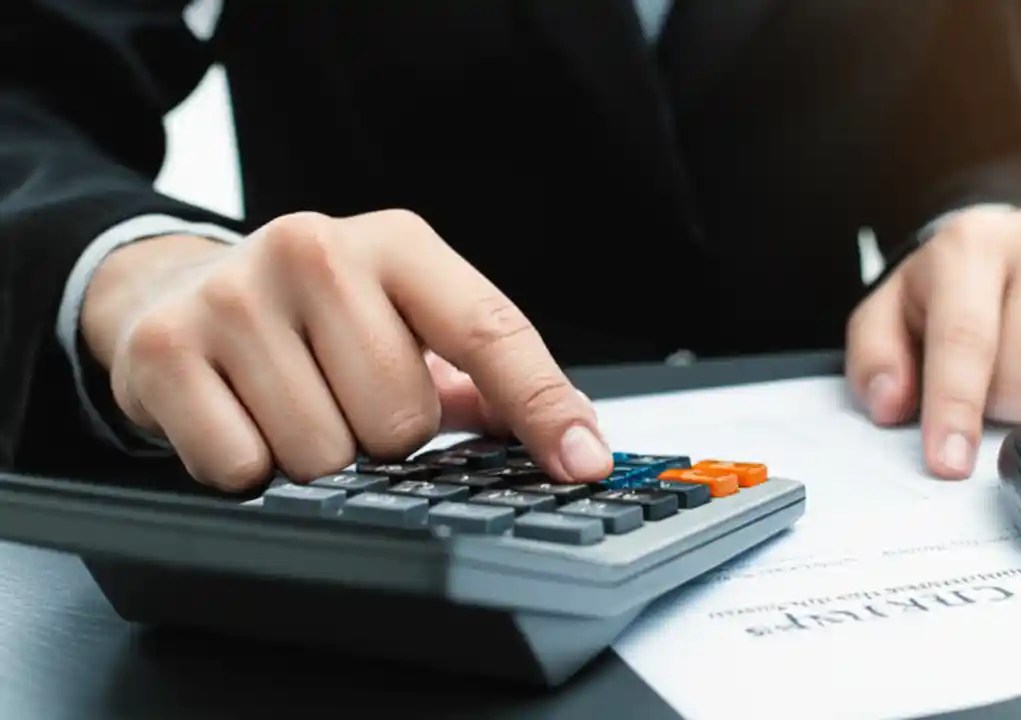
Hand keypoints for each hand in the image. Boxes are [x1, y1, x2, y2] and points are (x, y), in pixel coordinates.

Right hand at [82, 210, 611, 490]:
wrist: (174, 288)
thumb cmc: (312, 314)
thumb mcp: (401, 314)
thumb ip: (482, 373)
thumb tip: (571, 436)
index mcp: (397, 244)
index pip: (490, 331)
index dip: (543, 406)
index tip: (581, 463)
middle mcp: (317, 251)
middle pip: (401, 420)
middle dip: (382, 437)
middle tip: (345, 398)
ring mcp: (236, 296)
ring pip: (323, 455)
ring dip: (316, 457)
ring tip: (290, 403)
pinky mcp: (166, 349)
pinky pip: (243, 468)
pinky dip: (247, 467)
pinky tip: (238, 417)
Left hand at [845, 206, 1020, 478]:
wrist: (1006, 247)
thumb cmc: (948, 293)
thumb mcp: (888, 318)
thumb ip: (875, 361)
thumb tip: (890, 402)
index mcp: (971, 245)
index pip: (967, 338)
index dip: (957, 409)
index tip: (950, 463)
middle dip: (1004, 413)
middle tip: (992, 404)